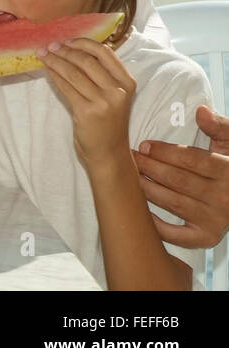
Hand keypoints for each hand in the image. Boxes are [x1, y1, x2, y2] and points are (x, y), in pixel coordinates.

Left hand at [40, 37, 135, 167]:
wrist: (109, 153)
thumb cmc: (108, 122)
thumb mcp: (113, 96)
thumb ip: (101, 75)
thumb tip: (73, 50)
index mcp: (127, 82)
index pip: (105, 53)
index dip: (83, 43)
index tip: (67, 41)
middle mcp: (118, 91)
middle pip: (86, 60)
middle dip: (64, 50)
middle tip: (50, 46)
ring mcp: (103, 102)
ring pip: (73, 72)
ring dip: (55, 60)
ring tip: (43, 54)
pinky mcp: (86, 111)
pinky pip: (65, 87)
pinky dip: (53, 75)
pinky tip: (47, 70)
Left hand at [134, 105, 228, 248]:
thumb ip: (219, 126)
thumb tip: (200, 111)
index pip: (192, 160)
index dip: (165, 152)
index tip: (143, 145)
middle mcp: (224, 199)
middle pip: (178, 181)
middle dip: (149, 167)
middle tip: (129, 157)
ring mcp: (216, 220)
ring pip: (172, 203)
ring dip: (146, 189)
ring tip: (129, 176)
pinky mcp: (208, 237)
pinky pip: (178, 235)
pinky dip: (157, 226)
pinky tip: (140, 211)